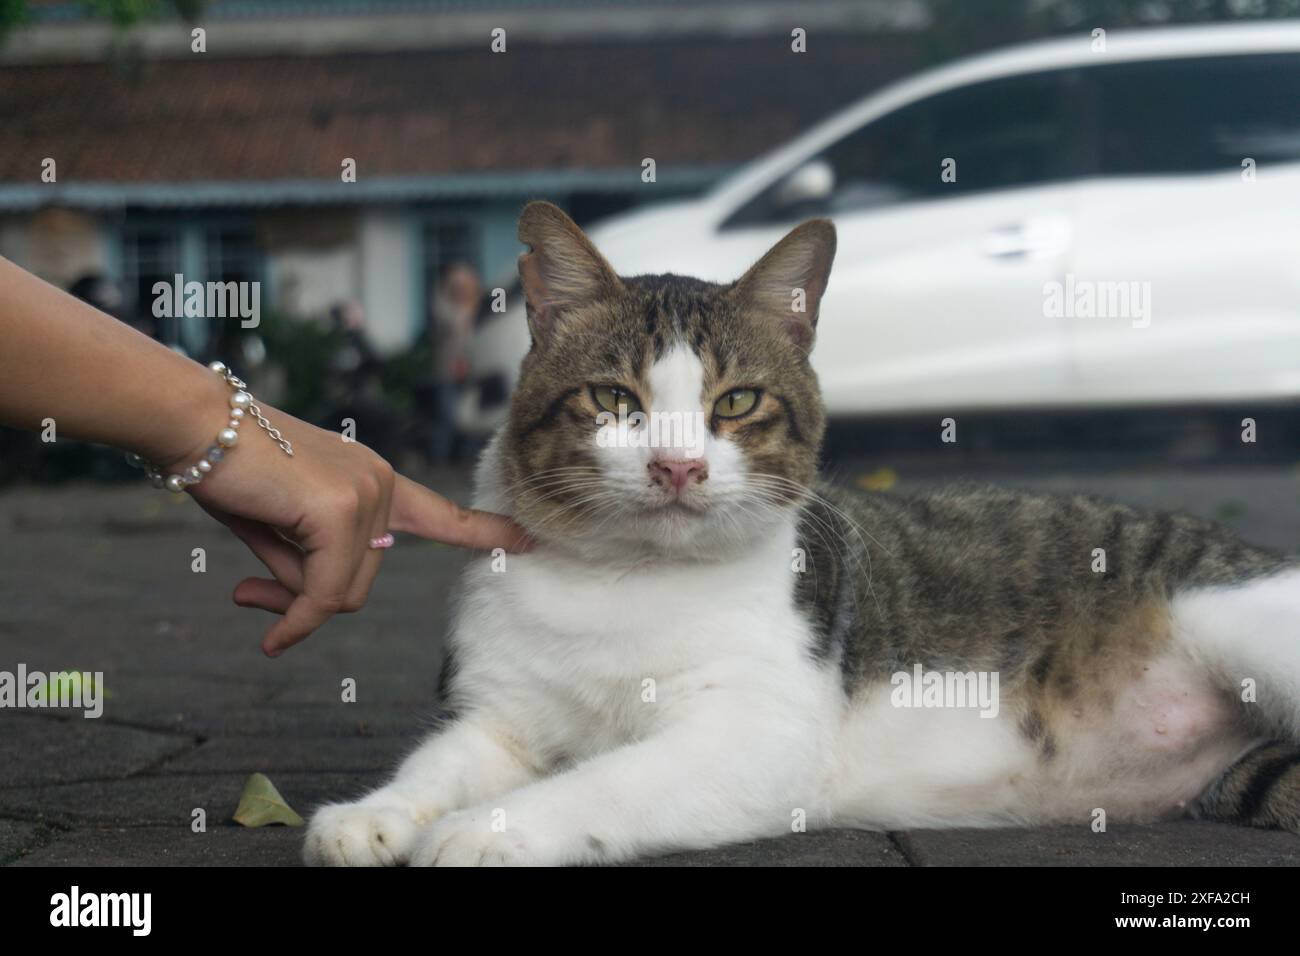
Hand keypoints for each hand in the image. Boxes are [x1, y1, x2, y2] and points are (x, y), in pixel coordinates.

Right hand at [160, 380, 528, 655]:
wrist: (193, 424)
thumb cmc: (231, 472)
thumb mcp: (279, 529)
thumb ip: (307, 565)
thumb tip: (305, 615)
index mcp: (375, 482)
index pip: (443, 514)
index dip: (485, 533)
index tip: (532, 541)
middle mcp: (382, 485)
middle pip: (361, 580)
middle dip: (308, 599)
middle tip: (251, 596)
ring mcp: (367, 496)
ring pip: (341, 591)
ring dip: (292, 601)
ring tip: (245, 581)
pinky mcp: (341, 511)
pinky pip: (323, 592)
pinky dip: (295, 619)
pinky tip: (265, 629)